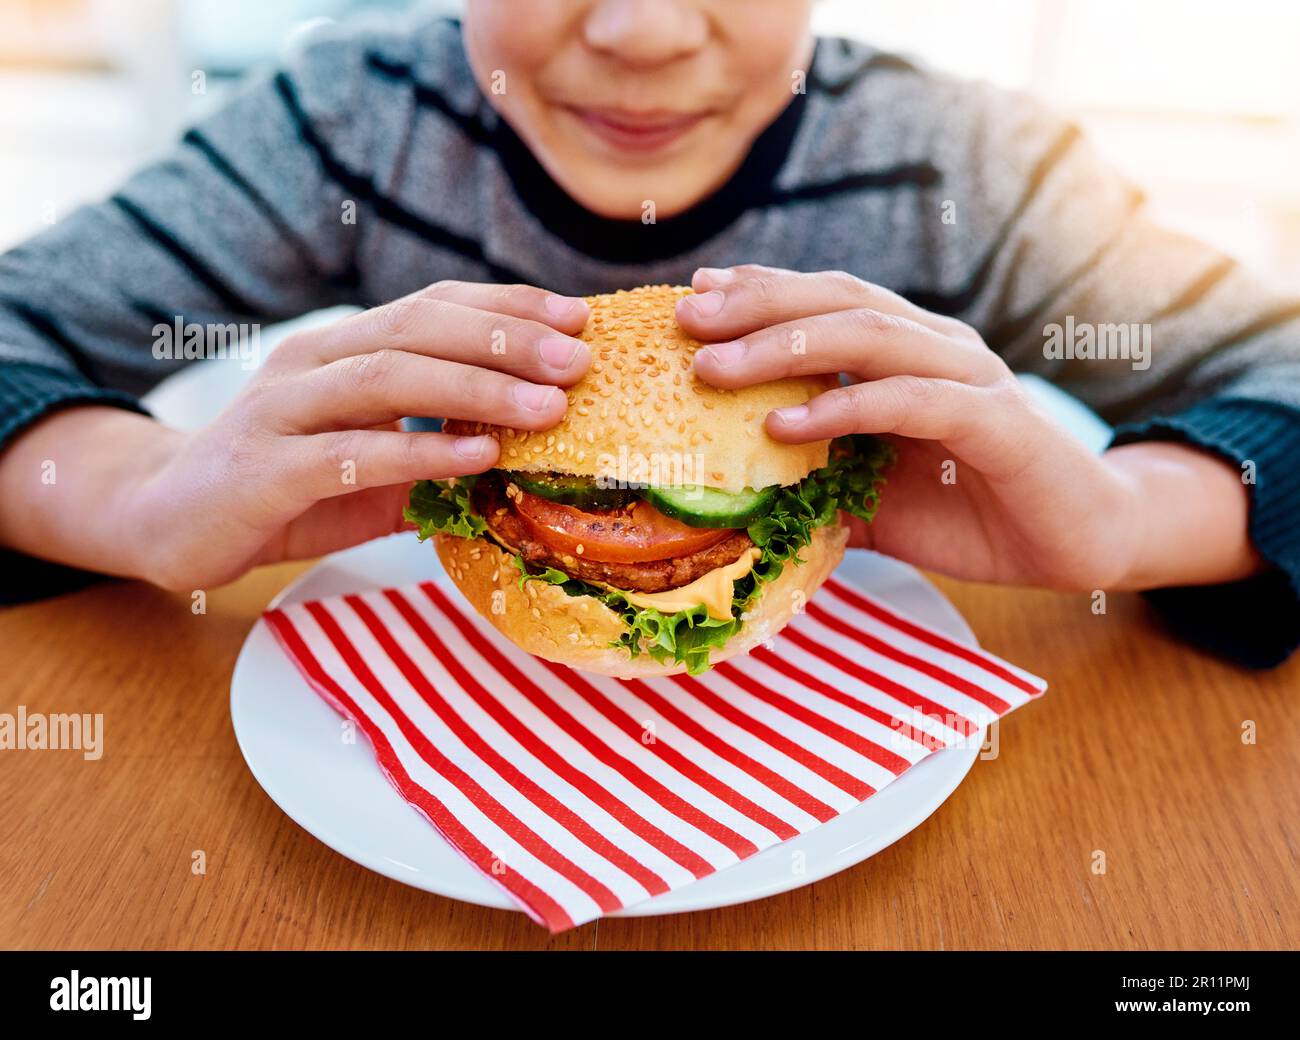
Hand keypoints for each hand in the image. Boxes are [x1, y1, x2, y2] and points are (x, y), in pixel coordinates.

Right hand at [0, 282, 590, 589]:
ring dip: (475, 389)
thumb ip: (436, 450)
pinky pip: (353, 454)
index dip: (505, 307)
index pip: (432, 307)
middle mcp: (312, 362)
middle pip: (417, 329)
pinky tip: (478, 459)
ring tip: (547, 406)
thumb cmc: (286, 487)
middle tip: (577, 360)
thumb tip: (529, 455)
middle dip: (505, 340)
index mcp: (342, 348)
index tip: (578, 320)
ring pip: (388, 379)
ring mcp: (283, 411)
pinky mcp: (266, 469)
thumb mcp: (374, 463)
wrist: (170, 521)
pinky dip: (421, 453)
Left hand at [676, 265, 1258, 591]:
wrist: (1074, 539)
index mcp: (905, 350)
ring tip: (713, 367)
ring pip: (867, 337)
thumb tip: (729, 506)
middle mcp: (934, 346)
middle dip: (755, 305)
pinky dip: (843, 409)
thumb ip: (811, 485)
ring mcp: (967, 376)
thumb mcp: (868, 498)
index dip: (759, 291)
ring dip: (783, 347)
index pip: (824, 301)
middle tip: (686, 318)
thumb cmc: (967, 511)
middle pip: (835, 301)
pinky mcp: (993, 420)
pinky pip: (908, 402)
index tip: (692, 298)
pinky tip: (783, 428)